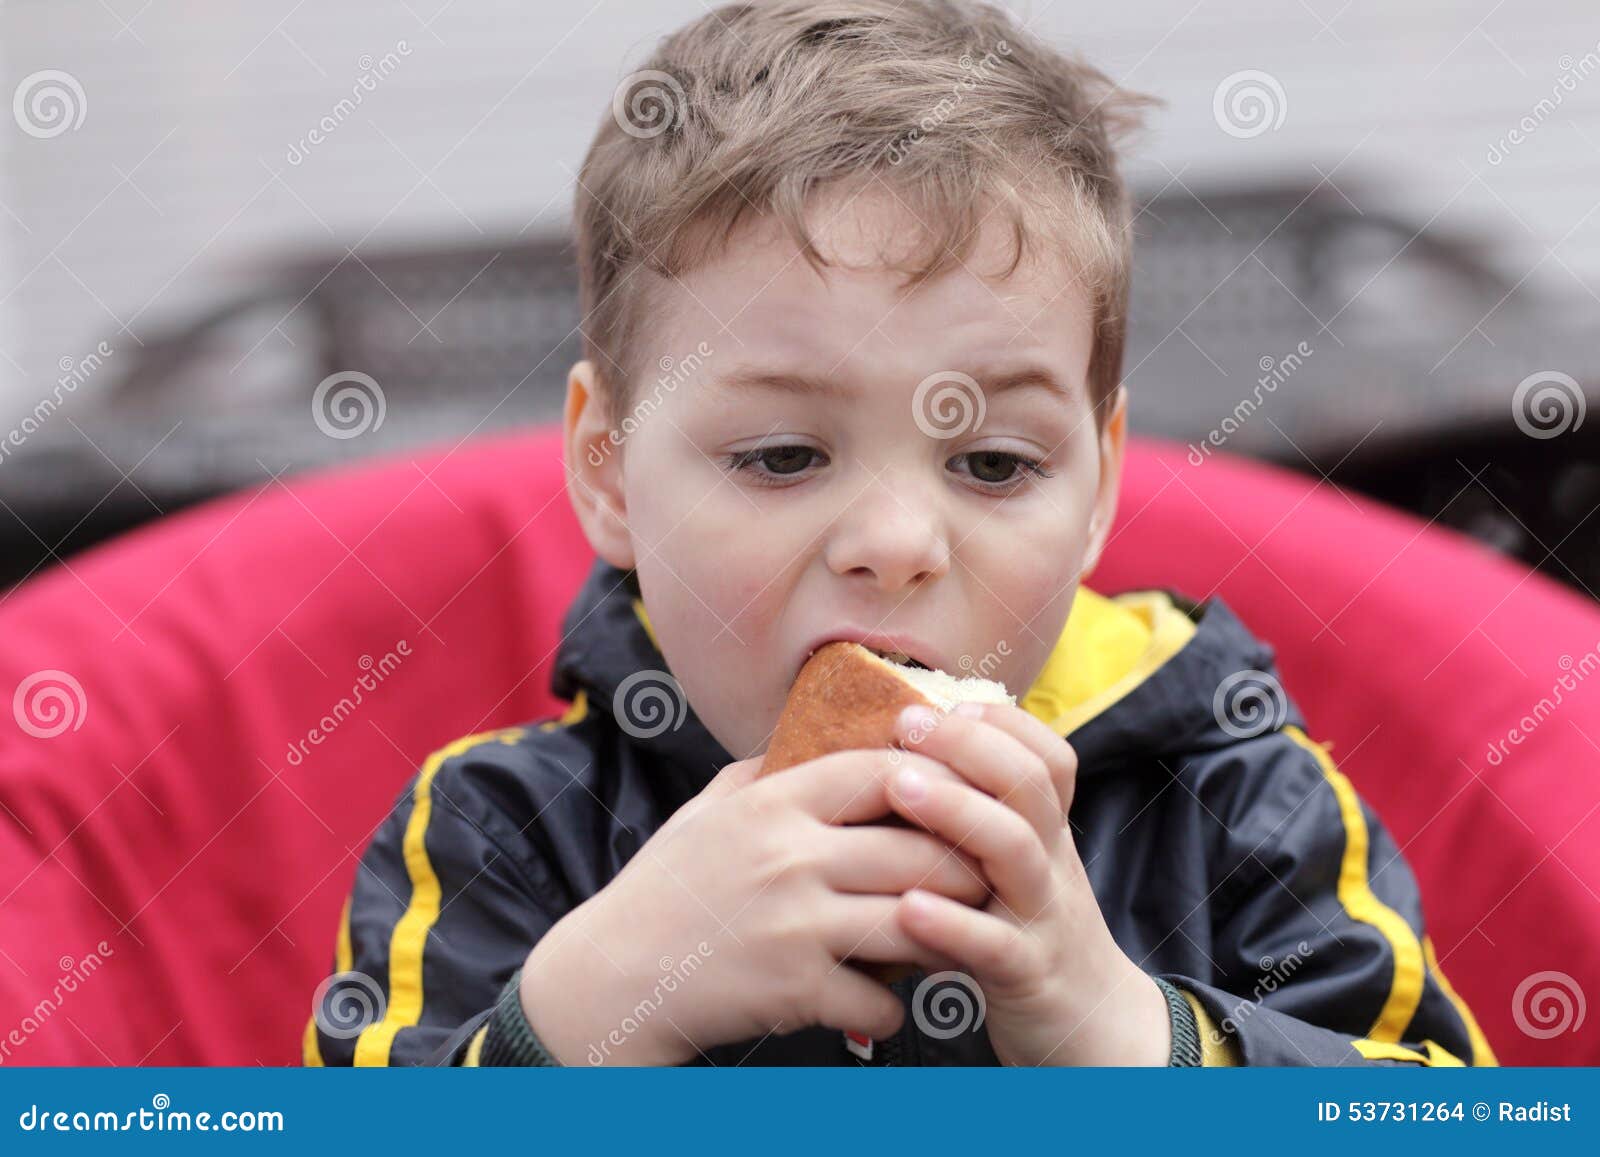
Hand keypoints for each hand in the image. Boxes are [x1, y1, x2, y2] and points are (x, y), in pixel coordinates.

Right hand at [518, 748, 988, 1064]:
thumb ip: (768, 772)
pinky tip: (886, 996)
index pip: (883, 770)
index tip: (967, 795)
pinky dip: (895, 1003)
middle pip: (920, 848)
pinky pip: (883, 998)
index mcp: (773, 803)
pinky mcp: (795, 990)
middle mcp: (790, 857)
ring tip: (959, 933)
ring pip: (918, 921)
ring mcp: (796, 926)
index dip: (940, 779)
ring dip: (948, 932)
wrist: (612, 975)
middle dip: (967, 863)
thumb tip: (823, 735)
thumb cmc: (667, 887)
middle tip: (985, 874)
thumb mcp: (709, 809)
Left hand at [885, 701, 1171, 1065]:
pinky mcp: (1027, 977)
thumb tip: (914, 757)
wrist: (1097, 1032)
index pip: (1045, 757)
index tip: (940, 706)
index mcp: (1047, 835)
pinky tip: (907, 907)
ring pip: (1014, 849)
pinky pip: (995, 944)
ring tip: (899, 786)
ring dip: (956, 811)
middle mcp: (1051, 865)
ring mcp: (1043, 918)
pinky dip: (951, 924)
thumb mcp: (1019, 870)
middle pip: (1027, 785)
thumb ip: (985, 819)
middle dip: (967, 746)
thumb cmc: (1031, 937)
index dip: (998, 724)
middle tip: (906, 727)